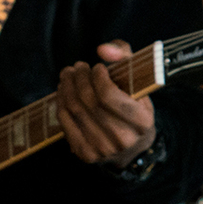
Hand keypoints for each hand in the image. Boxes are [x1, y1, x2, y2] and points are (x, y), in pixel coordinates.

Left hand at [55, 40, 156, 167]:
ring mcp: (103, 149)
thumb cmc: (133, 104)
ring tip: (68, 74)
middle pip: (88, 100)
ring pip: (74, 108)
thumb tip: (102, 49)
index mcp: (141, 122)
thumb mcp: (137, 79)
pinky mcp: (86, 154)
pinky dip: (61, 100)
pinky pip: (65, 120)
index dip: (96, 76)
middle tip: (77, 66)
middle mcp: (123, 139)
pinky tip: (64, 90)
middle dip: (78, 77)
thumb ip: (124, 55)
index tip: (97, 67)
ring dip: (66, 85)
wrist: (131, 146)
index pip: (107, 95)